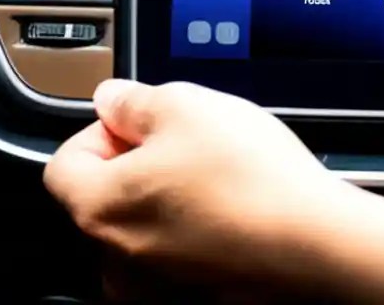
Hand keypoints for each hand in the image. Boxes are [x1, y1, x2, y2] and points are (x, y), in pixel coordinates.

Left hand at [43, 80, 372, 298]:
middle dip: (140, 168)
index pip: (64, 161)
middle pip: (105, 200)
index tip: (142, 122)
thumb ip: (134, 100)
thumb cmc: (254, 182)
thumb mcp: (188, 105)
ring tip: (222, 182)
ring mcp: (153, 290)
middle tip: (191, 146)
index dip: (104, 131)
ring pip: (146, 233)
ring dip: (171, 205)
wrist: (318, 247)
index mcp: (97, 207)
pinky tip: (236, 216)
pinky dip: (200, 238)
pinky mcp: (193, 302)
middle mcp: (114, 261)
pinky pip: (181, 261)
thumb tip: (112, 100)